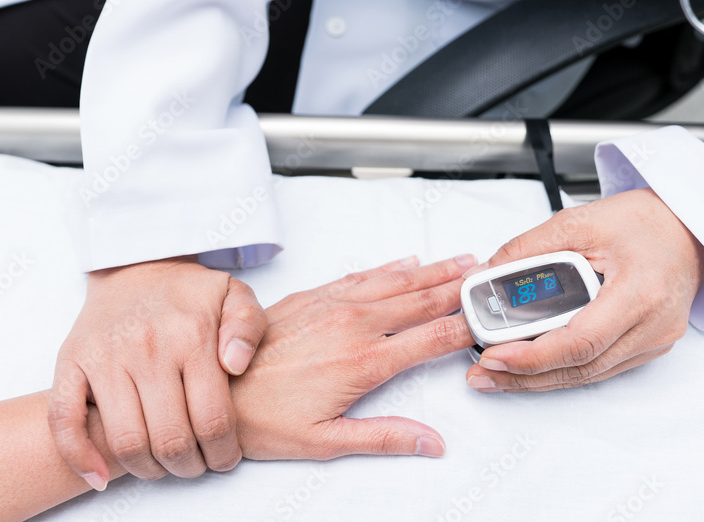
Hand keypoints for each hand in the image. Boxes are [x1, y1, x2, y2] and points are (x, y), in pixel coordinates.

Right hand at [49, 257, 266, 488]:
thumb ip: (248, 327)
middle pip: (171, 439)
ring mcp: (105, 356)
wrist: (136, 264)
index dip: (223, 453)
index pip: (213, 420)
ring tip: (163, 465)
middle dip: (189, 467)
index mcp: (192, 336)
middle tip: (196, 465)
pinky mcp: (70, 361)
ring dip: (148, 470)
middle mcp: (147, 348)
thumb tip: (237, 364)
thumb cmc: (190, 293)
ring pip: (125, 441)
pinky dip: (79, 457)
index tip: (225, 458)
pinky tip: (99, 476)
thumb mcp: (235, 295)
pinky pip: (64, 420)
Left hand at [231, 254, 477, 459]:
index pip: (432, 339)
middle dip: (458, 288)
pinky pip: (360, 274)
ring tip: (461, 262)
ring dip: (431, 270)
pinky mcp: (311, 296)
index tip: (489, 321)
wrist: (213, 388)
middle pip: (420, 301)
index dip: (465, 329)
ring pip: (394, 281)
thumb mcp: (326, 441)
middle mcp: (352, 325)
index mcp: (364, 361)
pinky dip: (389, 266)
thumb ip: (384, 438)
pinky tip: (406, 261)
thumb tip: (432, 443)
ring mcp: (331, 305)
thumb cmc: (264, 419)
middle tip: (487, 276)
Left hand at [465, 188, 703, 391]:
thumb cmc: (644, 221)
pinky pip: (599, 368)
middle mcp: (653, 326)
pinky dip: (562, 368)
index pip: (581, 341)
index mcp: (640, 292)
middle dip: (525, 375)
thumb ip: (527, 248)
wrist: (687, 228)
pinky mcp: (649, 347)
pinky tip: (531, 366)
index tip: (492, 355)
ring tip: (496, 375)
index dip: (533, 356)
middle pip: (581, 368)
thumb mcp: (579, 222)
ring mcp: (654, 342)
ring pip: (588, 375)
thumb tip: (485, 275)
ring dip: (539, 378)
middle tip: (481, 373)